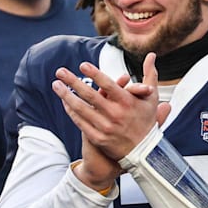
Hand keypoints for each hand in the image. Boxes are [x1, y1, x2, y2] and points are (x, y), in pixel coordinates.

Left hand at [53, 52, 168, 160]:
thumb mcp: (152, 98)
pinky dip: (71, 111)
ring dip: (66, 95)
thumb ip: (150, 75)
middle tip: (60, 71)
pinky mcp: (97, 138)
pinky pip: (80, 122)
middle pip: (89, 95)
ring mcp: (105, 127)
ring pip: (81, 108)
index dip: (95, 74)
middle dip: (72, 81)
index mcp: (128, 102)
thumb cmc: (146, 121)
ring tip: (56, 84)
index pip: (108, 85)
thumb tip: (151, 54)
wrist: (143, 152)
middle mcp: (115, 114)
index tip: (82, 65)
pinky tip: (65, 102)